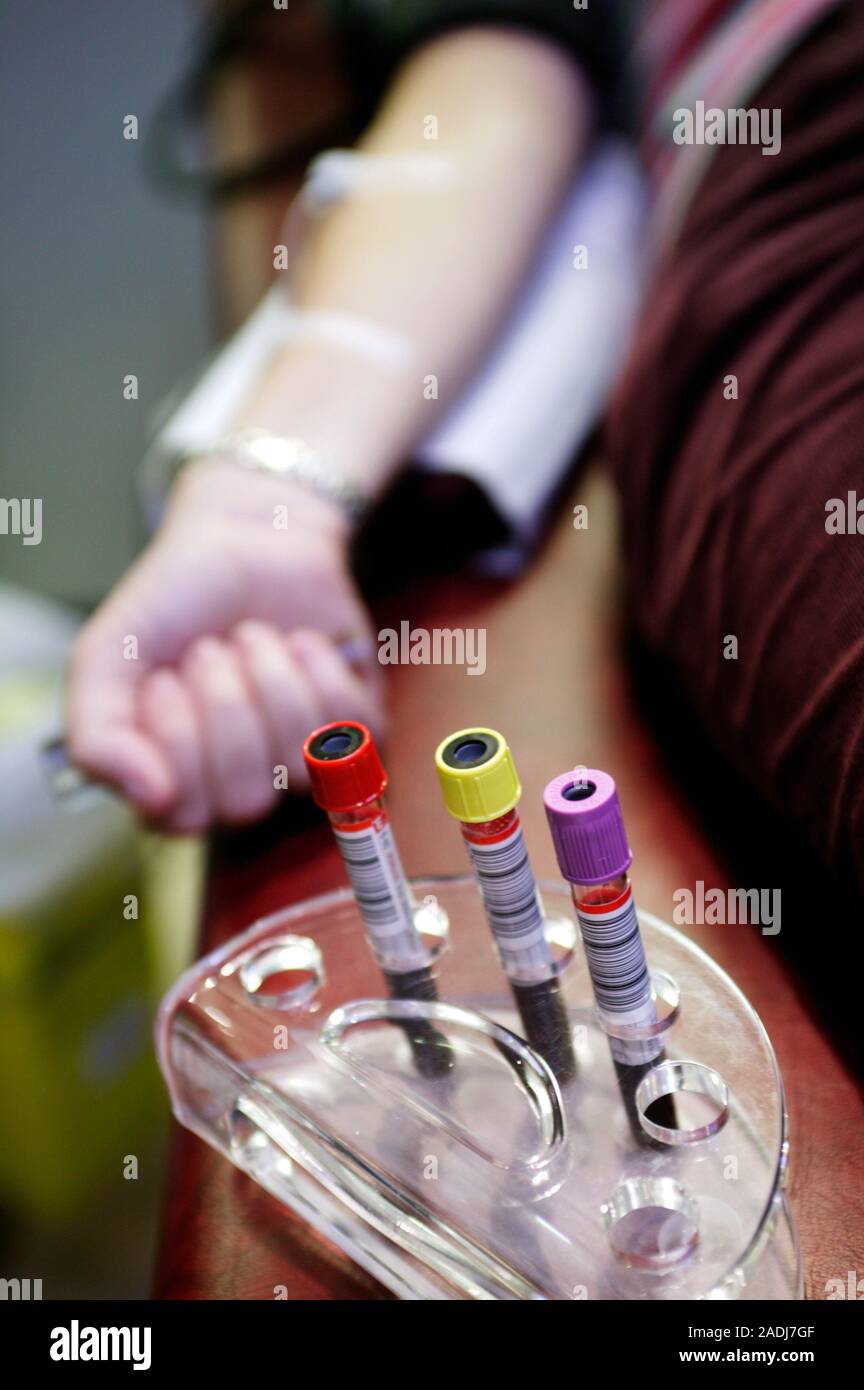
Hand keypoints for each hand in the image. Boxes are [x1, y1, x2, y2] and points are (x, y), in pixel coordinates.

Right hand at [66, 460, 384, 831]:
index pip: (182, 815)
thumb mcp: (105, 659)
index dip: (176, 740)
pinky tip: (299, 641)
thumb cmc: (170, 606)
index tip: (163, 678)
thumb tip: (150, 798)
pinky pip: (355, 729)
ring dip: (269, 677)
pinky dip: (320, 668)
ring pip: (298, 758)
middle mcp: (241, 784)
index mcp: (176, 784)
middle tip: (209, 652)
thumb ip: (96, 736)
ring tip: (250, 637)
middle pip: (245, 799)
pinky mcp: (359, 725)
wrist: (241, 537)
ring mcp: (303, 759)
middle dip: (224, 705)